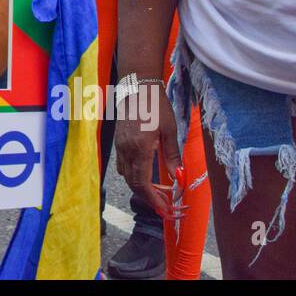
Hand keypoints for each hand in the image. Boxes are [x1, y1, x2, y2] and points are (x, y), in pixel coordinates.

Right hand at [114, 83, 183, 221]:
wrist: (137, 86)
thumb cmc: (156, 106)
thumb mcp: (170, 130)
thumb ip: (172, 155)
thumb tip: (177, 176)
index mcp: (140, 149)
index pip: (143, 184)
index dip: (153, 200)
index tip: (165, 209)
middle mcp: (126, 150)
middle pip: (133, 184)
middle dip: (148, 198)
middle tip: (164, 205)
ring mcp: (119, 146)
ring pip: (126, 176)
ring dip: (140, 187)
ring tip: (157, 191)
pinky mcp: (118, 142)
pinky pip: (123, 165)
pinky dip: (133, 175)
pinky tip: (145, 173)